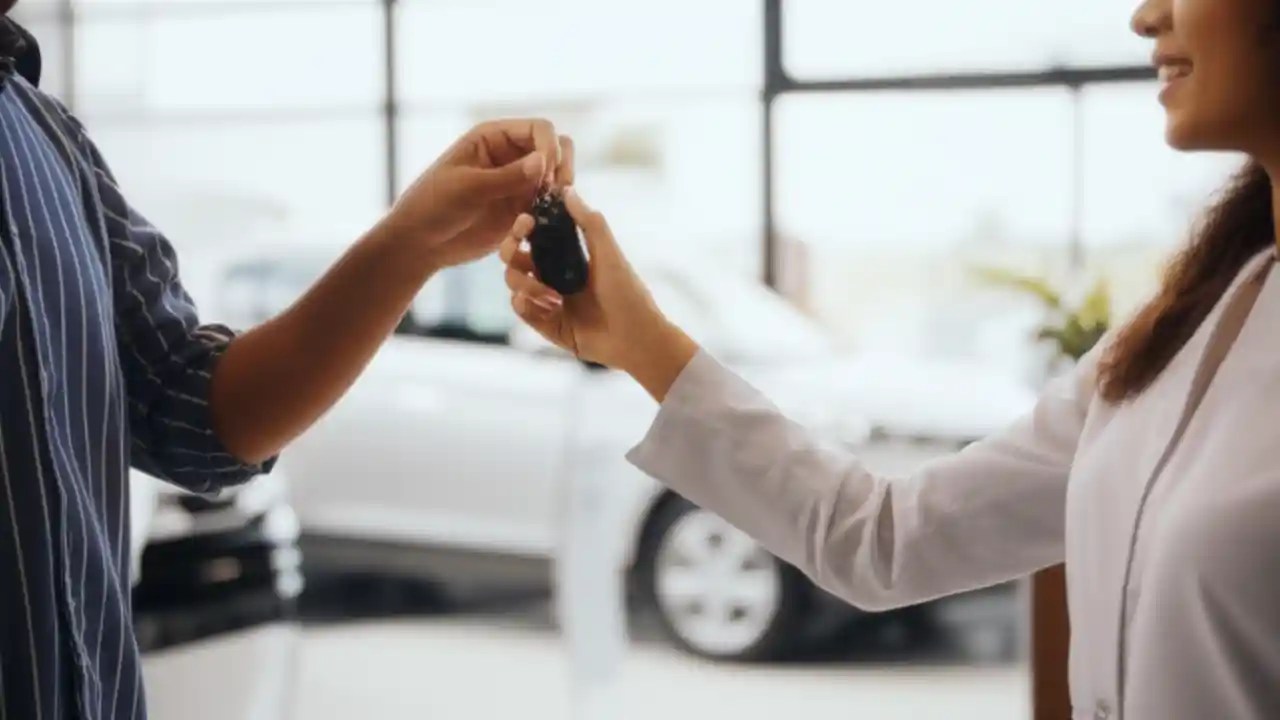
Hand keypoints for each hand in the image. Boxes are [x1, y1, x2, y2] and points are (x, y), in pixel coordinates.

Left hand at [381, 118, 574, 269]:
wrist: (420, 243)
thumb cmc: (433, 205)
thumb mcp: (468, 188)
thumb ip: (507, 176)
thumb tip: (544, 161)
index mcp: (493, 137)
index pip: (539, 129)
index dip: (550, 148)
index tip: (546, 174)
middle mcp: (510, 156)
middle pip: (556, 148)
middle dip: (561, 168)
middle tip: (556, 193)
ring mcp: (517, 183)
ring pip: (556, 178)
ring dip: (558, 194)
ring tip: (548, 213)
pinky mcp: (520, 210)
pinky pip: (547, 207)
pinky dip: (551, 215)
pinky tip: (536, 228)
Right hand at [498, 188, 699, 398]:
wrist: (636, 338)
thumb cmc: (628, 293)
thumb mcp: (609, 253)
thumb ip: (590, 223)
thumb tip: (568, 190)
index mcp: (569, 257)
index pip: (535, 237)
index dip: (523, 229)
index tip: (525, 224)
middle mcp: (556, 277)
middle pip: (516, 260)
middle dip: (511, 254)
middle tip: (516, 253)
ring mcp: (550, 302)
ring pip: (515, 286)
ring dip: (524, 285)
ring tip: (550, 297)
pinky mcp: (549, 326)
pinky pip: (523, 312)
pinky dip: (525, 306)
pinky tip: (540, 306)